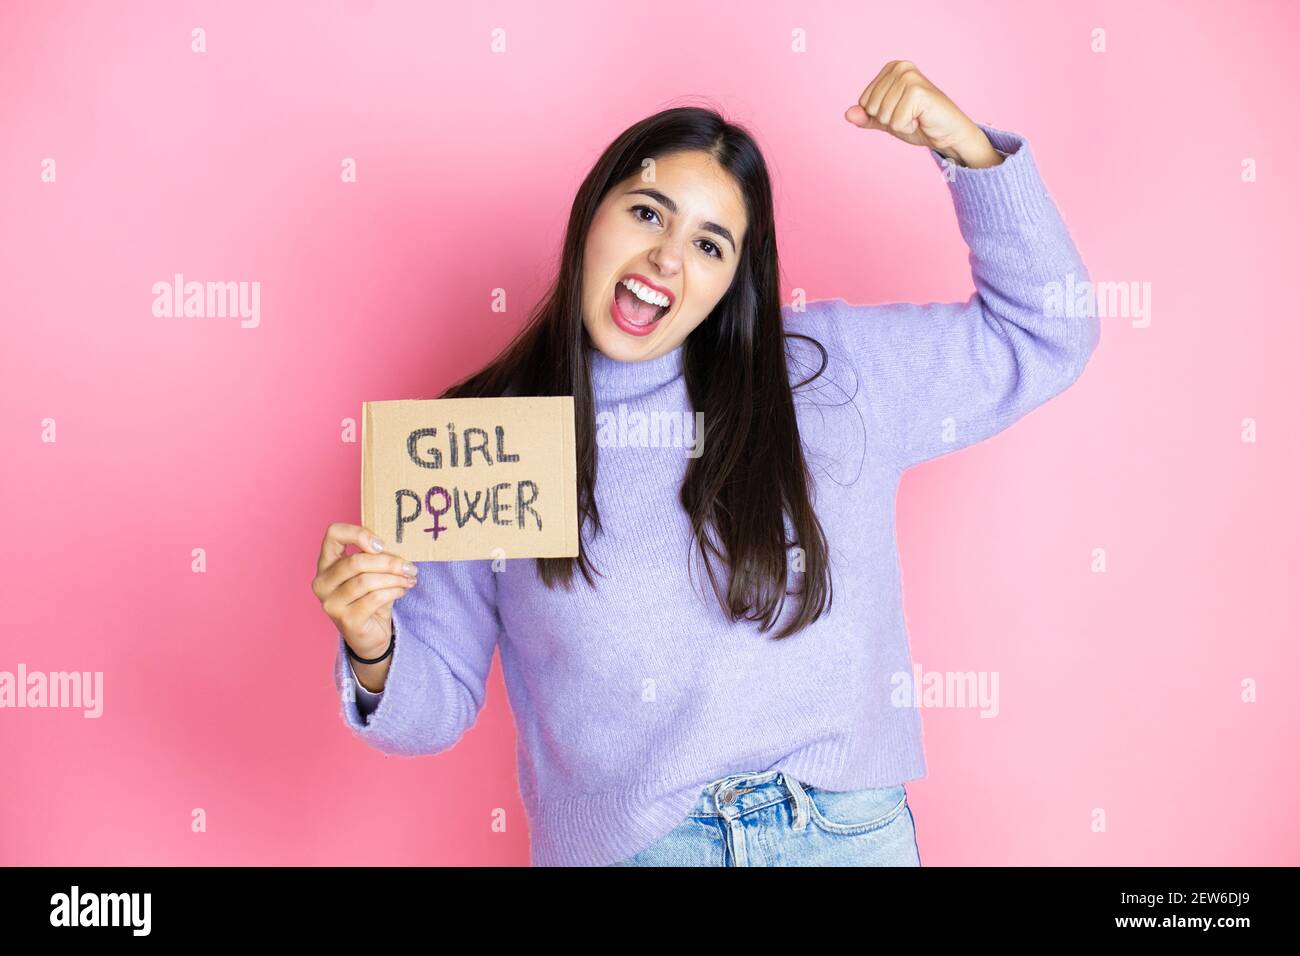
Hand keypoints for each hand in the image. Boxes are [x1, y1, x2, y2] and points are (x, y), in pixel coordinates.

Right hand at [312, 522, 417, 658]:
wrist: (369, 636)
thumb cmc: (370, 598)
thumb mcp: (371, 573)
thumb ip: (375, 557)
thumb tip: (394, 545)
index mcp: (326, 564)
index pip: (333, 534)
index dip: (359, 534)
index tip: (381, 544)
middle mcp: (322, 583)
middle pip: (356, 561)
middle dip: (388, 562)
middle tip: (409, 566)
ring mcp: (331, 603)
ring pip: (366, 581)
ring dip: (394, 578)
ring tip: (409, 578)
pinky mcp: (346, 620)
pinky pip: (375, 598)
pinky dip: (394, 591)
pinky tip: (403, 590)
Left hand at [845, 60, 1000, 167]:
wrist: (946, 134)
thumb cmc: (918, 123)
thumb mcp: (886, 120)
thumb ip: (866, 117)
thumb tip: (847, 114)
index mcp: (891, 69)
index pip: (863, 101)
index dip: (879, 115)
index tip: (900, 111)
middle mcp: (900, 67)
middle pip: (871, 107)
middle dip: (889, 119)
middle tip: (909, 115)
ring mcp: (909, 77)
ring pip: (883, 115)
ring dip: (899, 123)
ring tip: (916, 117)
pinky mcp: (917, 91)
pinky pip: (896, 121)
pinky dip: (907, 127)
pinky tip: (921, 119)